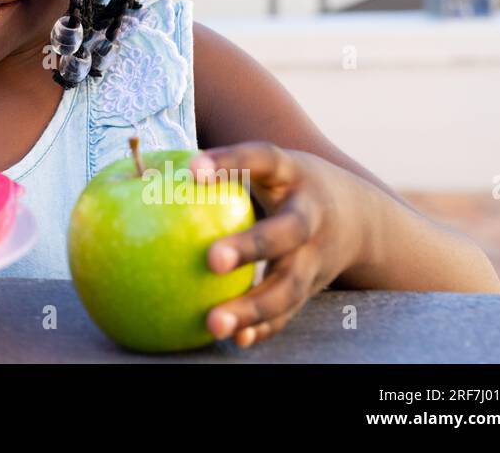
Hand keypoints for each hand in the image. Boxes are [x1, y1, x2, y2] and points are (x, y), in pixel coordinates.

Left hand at [188, 142, 368, 348]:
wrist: (360, 217)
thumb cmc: (284, 185)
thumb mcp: (265, 168)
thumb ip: (219, 168)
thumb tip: (139, 166)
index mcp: (292, 173)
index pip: (262, 159)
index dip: (229, 162)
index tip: (191, 169)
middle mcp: (310, 214)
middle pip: (287, 231)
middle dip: (252, 247)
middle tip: (211, 260)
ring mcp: (317, 255)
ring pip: (291, 284)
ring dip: (253, 306)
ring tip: (214, 322)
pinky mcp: (315, 286)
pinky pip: (290, 312)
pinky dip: (264, 326)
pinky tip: (236, 339)